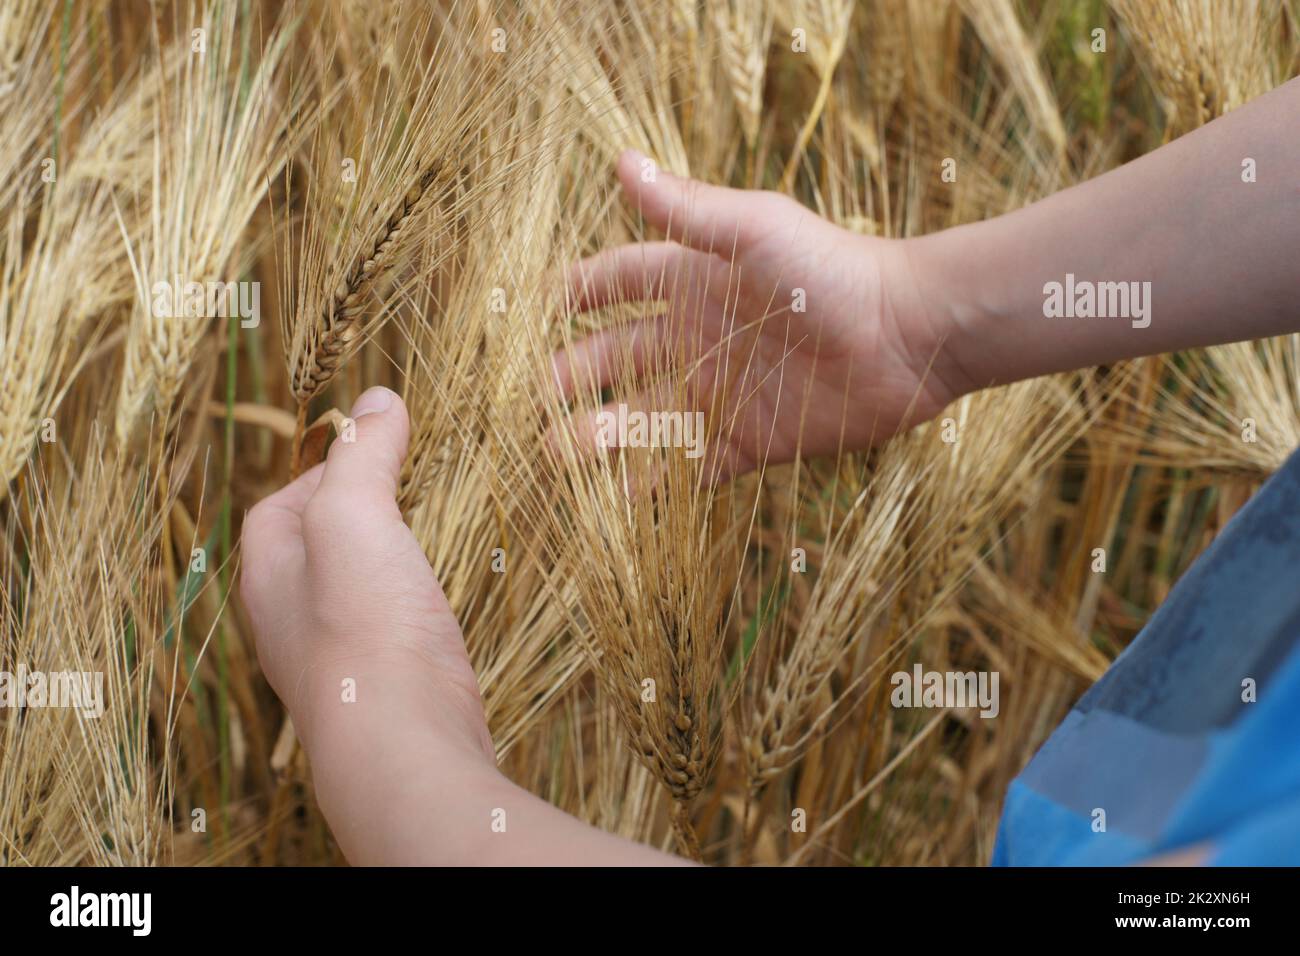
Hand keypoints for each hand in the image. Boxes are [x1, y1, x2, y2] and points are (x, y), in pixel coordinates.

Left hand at [240, 386, 493, 771]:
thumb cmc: (365, 625)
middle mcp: (288, 622)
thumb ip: (363, 455)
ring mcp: (335, 661)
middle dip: (352, 518)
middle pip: (311, 553)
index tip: (368, 453)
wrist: (401, 741)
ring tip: (423, 540)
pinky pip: (386, 633)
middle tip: (402, 491)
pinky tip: (436, 604)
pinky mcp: (383, 688)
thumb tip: (378, 398)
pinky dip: (406, 607)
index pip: (274, 510)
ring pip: (350, 597)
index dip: (317, 473)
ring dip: (381, 564)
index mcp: (267, 576)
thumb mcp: (354, 515)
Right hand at [555, 150, 964, 481]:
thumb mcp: (754, 229)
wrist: (906, 336)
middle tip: (536, 400)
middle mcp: (701, 337)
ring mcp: (723, 391)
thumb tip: (622, 160)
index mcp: (695, 282)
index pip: (619, 283)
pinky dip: (656, 482)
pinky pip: (692, 466)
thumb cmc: (832, 270)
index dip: (576, 294)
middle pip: (618, 357)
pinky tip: (618, 498)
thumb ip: (686, 210)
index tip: (531, 312)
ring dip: (603, 433)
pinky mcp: (751, 440)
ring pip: (645, 416)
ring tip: (560, 453)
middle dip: (574, 375)